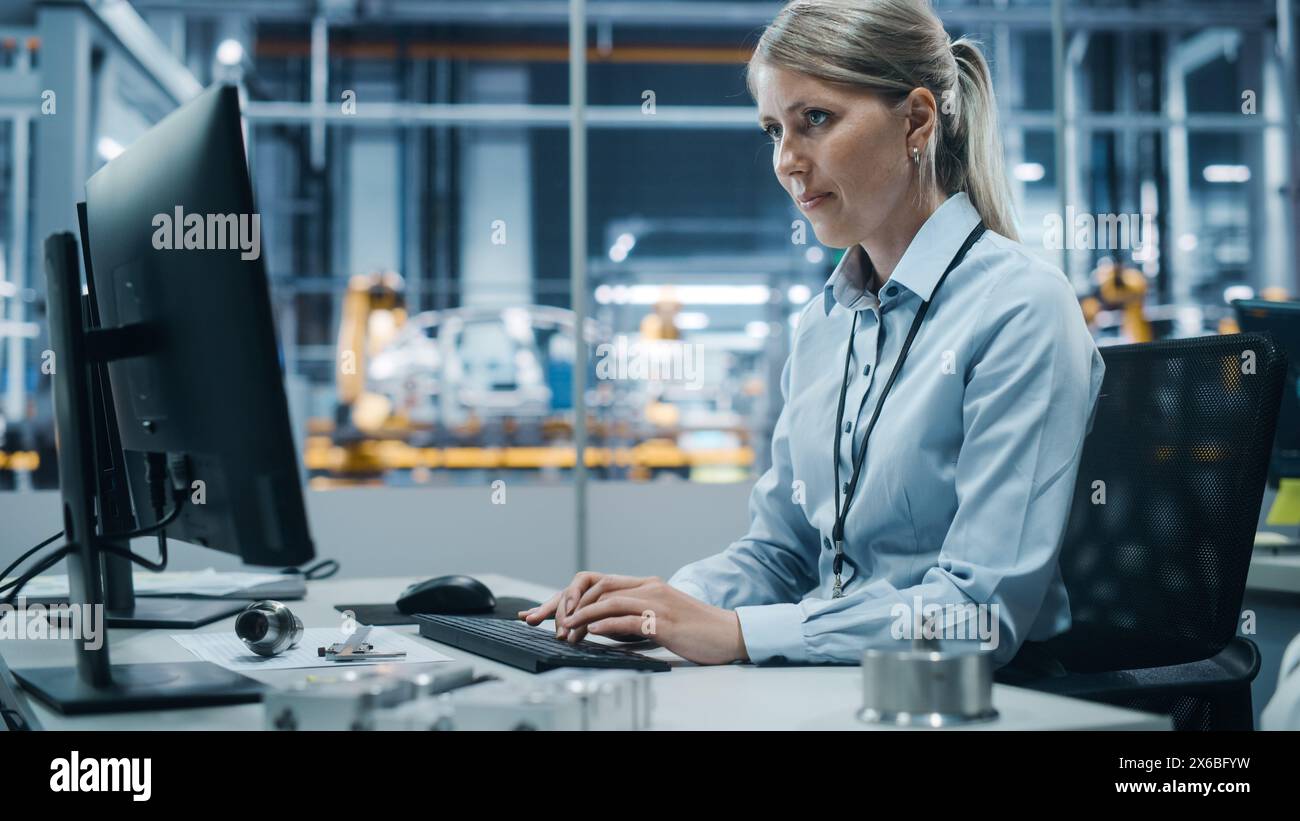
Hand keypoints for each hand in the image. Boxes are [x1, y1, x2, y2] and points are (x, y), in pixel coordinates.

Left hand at [519, 573, 748, 664]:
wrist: (730, 634)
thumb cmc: (696, 631)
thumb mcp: (658, 619)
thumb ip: (630, 618)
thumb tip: (597, 628)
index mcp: (645, 585)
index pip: (598, 582)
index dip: (569, 595)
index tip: (547, 612)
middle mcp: (648, 587)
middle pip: (596, 585)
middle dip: (566, 602)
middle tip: (546, 621)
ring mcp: (657, 602)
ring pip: (608, 599)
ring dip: (580, 615)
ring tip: (562, 630)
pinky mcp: (664, 621)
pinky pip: (627, 618)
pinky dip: (604, 624)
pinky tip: (589, 632)